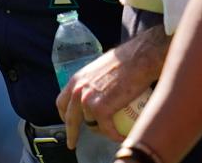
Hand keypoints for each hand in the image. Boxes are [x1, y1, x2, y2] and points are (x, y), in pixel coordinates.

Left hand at [55, 27, 167, 148]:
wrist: (139, 58)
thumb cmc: (126, 60)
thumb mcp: (100, 69)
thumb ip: (94, 81)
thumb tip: (98, 91)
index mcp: (77, 80)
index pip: (63, 102)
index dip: (64, 114)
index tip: (68, 122)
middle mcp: (78, 90)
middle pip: (70, 119)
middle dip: (71, 133)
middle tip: (73, 143)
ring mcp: (88, 100)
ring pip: (92, 125)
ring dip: (102, 131)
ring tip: (113, 133)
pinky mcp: (101, 109)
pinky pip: (108, 129)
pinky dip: (116, 135)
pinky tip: (122, 136)